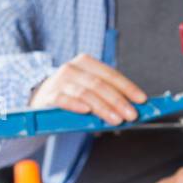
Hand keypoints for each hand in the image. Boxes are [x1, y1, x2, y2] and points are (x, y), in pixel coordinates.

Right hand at [29, 54, 146, 125]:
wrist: (40, 100)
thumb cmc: (71, 97)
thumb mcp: (91, 92)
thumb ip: (108, 97)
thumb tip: (132, 109)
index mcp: (86, 63)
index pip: (111, 74)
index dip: (128, 87)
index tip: (142, 100)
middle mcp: (72, 68)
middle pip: (100, 84)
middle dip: (119, 101)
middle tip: (132, 115)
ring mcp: (59, 81)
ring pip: (85, 93)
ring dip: (103, 108)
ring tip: (117, 120)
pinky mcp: (48, 96)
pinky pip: (64, 100)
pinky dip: (76, 105)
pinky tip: (87, 111)